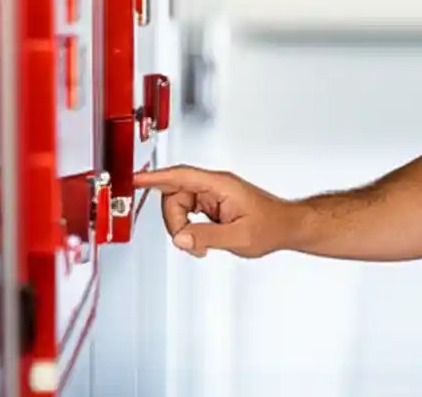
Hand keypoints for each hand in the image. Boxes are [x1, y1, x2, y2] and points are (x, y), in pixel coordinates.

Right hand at [134, 165, 298, 258]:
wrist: (286, 227)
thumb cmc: (271, 226)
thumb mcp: (239, 237)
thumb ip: (207, 237)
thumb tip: (180, 237)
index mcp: (220, 185)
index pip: (180, 176)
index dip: (154, 177)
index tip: (134, 180)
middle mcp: (214, 186)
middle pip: (173, 196)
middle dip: (174, 221)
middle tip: (188, 241)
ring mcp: (213, 195)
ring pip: (179, 206)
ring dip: (183, 229)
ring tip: (201, 246)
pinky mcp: (213, 204)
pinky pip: (188, 213)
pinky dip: (190, 230)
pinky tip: (203, 242)